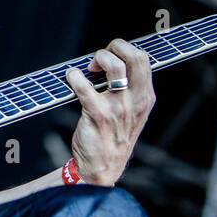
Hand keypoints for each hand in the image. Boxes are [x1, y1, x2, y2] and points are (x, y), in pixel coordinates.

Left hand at [63, 39, 154, 185]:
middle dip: (115, 47)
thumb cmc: (113, 139)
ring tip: (87, 70)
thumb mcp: (132, 114)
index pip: (143, 59)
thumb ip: (129, 91)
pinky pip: (85, 87)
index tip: (110, 56)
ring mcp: (118, 108)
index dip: (125, 50)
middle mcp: (135, 101)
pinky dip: (75, 77)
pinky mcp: (99, 115)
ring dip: (97, 59)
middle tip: (98, 59)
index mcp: (145, 98)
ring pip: (114, 66)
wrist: (101, 169)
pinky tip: (71, 77)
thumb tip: (112, 64)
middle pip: (135, 57)